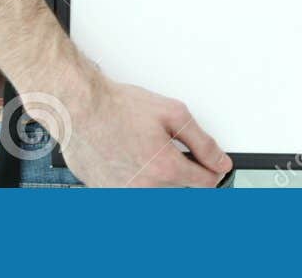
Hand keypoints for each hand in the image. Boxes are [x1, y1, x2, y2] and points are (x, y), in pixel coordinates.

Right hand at [44, 66, 231, 186]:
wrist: (80, 110)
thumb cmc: (120, 108)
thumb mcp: (174, 114)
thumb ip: (203, 142)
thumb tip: (221, 162)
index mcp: (165, 169)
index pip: (205, 183)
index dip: (212, 169)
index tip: (211, 164)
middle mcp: (145, 188)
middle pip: (181, 189)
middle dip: (184, 170)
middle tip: (170, 147)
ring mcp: (124, 194)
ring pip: (157, 193)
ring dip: (160, 177)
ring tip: (147, 151)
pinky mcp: (107, 193)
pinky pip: (133, 193)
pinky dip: (138, 180)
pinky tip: (131, 159)